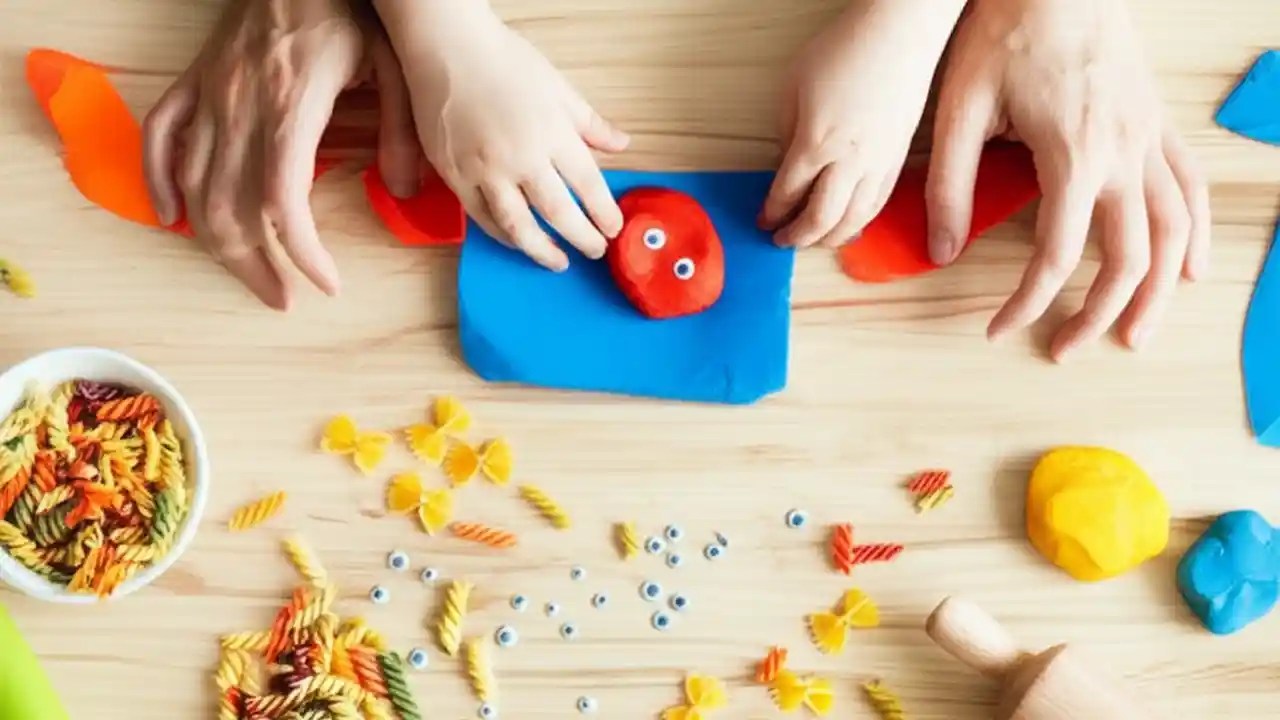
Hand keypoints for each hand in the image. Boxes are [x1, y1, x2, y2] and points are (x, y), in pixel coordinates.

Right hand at [143, 0, 418, 309]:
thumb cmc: (347, 12)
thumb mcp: (391, 65)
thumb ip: (399, 129)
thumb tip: (400, 190)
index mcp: (291, 105)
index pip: (281, 198)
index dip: (300, 251)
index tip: (324, 284)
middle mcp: (240, 106)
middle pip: (230, 208)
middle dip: (256, 266)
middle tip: (284, 298)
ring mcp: (210, 95)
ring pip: (194, 187)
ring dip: (217, 244)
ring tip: (252, 276)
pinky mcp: (192, 84)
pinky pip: (159, 139)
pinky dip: (159, 183)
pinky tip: (173, 218)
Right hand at [376, 1, 628, 270]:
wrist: (446, 47)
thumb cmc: (504, 60)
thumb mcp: (558, 87)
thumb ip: (591, 123)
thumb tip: (622, 144)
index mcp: (552, 133)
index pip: (588, 186)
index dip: (604, 214)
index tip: (613, 229)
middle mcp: (521, 157)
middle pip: (559, 213)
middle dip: (582, 239)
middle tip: (594, 252)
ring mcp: (485, 170)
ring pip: (518, 226)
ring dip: (542, 251)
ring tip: (557, 262)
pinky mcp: (454, 175)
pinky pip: (482, 217)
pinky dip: (503, 235)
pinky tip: (517, 241)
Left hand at [760, 0, 966, 247]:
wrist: (900, 33)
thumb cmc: (845, 50)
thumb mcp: (794, 87)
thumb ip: (786, 133)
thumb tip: (786, 168)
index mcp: (816, 142)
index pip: (788, 193)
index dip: (773, 212)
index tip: (764, 220)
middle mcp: (849, 161)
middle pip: (821, 218)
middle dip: (798, 236)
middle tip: (783, 240)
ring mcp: (879, 163)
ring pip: (854, 219)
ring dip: (829, 238)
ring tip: (813, 241)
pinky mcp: (899, 159)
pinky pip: (878, 204)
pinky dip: (860, 223)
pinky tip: (848, 227)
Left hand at [927, 0, 1210, 359]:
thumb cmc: (1005, 32)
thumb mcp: (960, 108)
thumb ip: (949, 184)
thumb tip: (940, 250)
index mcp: (1072, 156)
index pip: (1054, 256)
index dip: (1026, 304)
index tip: (997, 331)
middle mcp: (1123, 153)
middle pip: (1128, 258)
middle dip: (1098, 315)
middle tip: (1065, 349)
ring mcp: (1148, 137)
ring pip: (1173, 230)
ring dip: (1158, 290)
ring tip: (1136, 332)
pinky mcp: (1156, 122)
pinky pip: (1189, 186)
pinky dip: (1193, 232)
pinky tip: (1188, 266)